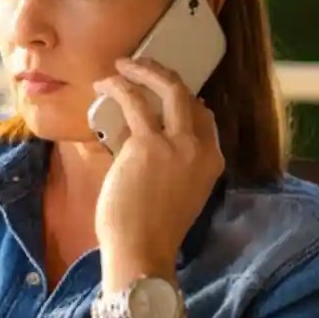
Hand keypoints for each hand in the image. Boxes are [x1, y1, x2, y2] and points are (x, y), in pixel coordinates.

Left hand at [92, 57, 224, 287]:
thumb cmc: (149, 230)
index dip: (185, 100)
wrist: (141, 251)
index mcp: (212, 163)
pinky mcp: (147, 144)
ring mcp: (177, 145)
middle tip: (142, 67)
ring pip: (168, 89)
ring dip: (143, 71)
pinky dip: (119, 87)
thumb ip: (171, 166)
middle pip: (189, 97)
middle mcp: (201, 149)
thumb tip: (146, 142)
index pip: (205, 118)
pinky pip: (133, 102)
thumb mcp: (175, 193)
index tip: (164, 91)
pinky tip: (106, 84)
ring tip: (122, 66)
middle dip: (165, 75)